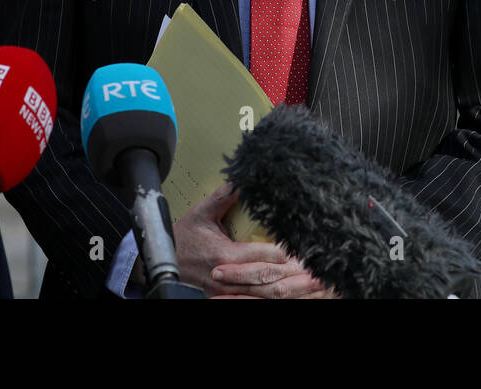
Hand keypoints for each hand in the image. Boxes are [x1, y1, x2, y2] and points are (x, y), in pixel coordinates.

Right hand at [172, 183, 333, 297]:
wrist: (163, 262)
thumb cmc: (182, 238)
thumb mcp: (202, 213)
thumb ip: (224, 196)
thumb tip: (242, 179)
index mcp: (223, 256)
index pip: (261, 258)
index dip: (284, 255)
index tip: (304, 250)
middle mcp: (227, 278)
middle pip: (268, 282)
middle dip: (294, 277)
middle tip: (317, 270)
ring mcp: (228, 292)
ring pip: (265, 296)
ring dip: (290, 291)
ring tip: (313, 285)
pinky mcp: (228, 298)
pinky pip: (256, 302)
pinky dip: (275, 298)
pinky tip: (293, 294)